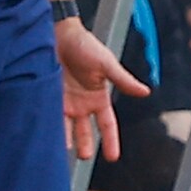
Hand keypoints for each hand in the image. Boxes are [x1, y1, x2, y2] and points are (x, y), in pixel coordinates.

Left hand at [55, 16, 146, 161]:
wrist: (57, 33)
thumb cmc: (84, 45)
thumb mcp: (107, 64)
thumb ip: (124, 81)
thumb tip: (146, 92)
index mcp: (99, 97)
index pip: (107, 124)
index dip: (111, 141)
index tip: (113, 157)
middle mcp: (82, 103)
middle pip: (85, 131)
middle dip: (85, 145)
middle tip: (84, 156)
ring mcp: (64, 102)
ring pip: (65, 128)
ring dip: (64, 141)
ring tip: (60, 153)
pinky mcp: (47, 97)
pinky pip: (48, 117)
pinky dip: (48, 127)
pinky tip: (45, 138)